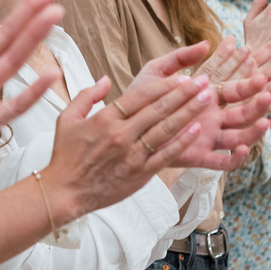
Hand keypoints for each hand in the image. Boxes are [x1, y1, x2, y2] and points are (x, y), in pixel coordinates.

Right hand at [44, 73, 219, 216]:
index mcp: (105, 119)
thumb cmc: (65, 155)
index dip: (163, 85)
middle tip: (203, 82)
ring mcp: (132, 155)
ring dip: (189, 112)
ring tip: (205, 100)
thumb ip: (86, 95)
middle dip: (184, 94)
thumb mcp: (67, 119)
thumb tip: (104, 79)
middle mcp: (121, 135)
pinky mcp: (140, 173)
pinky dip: (182, 141)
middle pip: (158, 110)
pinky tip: (197, 129)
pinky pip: (166, 154)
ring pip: (166, 129)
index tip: (181, 77)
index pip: (140, 96)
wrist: (65, 192)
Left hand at [128, 41, 270, 156]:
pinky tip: (243, 148)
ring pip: (239, 136)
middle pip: (243, 112)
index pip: (235, 87)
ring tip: (266, 121)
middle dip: (258, 103)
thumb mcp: (157, 71)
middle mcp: (211, 118)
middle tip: (267, 90)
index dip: (248, 78)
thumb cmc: (138, 96)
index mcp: (206, 97)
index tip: (259, 65)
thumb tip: (205, 42)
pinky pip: (222, 162)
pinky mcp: (198, 156)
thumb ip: (180, 57)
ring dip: (254, 130)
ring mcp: (206, 138)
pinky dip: (235, 158)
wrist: (120, 126)